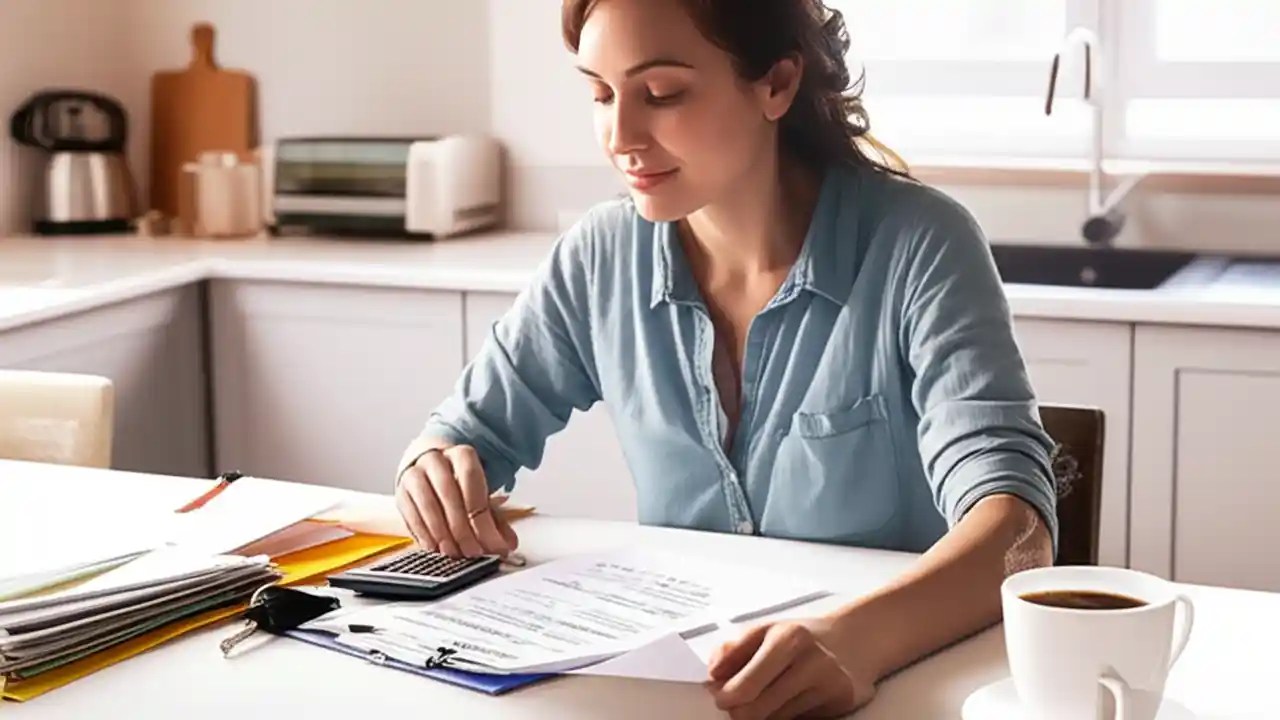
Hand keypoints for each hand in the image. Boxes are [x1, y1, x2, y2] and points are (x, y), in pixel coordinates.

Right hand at [394, 444, 517, 557]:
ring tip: (454, 553)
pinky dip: (424, 535)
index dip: (482, 517)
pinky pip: (411, 516)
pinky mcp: (401, 493)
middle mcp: (435, 460)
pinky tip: (436, 548)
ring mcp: (414, 475)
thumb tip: (506, 544)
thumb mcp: (480, 495)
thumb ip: (494, 519)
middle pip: (449, 495)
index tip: (491, 542)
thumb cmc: (458, 483)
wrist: (427, 467)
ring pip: (428, 505)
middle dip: (462, 529)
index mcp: (462, 455)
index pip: (472, 484)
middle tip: (472, 551)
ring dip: (442, 534)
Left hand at [706, 619, 875, 719]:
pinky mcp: (841, 704)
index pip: (746, 686)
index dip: (725, 698)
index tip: (720, 696)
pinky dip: (784, 715)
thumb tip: (713, 675)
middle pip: (757, 711)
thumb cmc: (802, 637)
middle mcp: (812, 662)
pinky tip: (789, 699)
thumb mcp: (766, 630)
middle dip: (739, 711)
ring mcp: (829, 685)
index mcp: (788, 638)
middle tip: (736, 703)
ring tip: (767, 694)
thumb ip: (733, 650)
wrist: (855, 639)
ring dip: (762, 713)